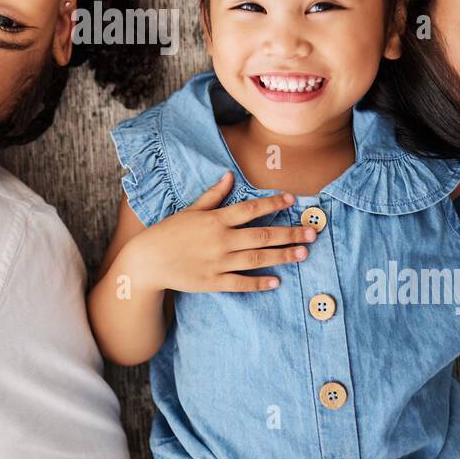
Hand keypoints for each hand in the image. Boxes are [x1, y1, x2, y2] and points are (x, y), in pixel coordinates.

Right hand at [122, 171, 317, 293]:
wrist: (148, 261)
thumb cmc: (169, 232)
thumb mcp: (191, 210)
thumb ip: (213, 195)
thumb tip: (229, 175)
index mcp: (215, 219)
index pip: (250, 209)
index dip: (273, 203)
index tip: (292, 199)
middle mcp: (220, 240)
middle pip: (262, 235)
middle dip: (289, 233)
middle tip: (312, 232)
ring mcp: (217, 262)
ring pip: (256, 259)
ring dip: (282, 256)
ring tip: (303, 253)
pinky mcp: (213, 282)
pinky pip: (241, 283)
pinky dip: (259, 283)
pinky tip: (276, 281)